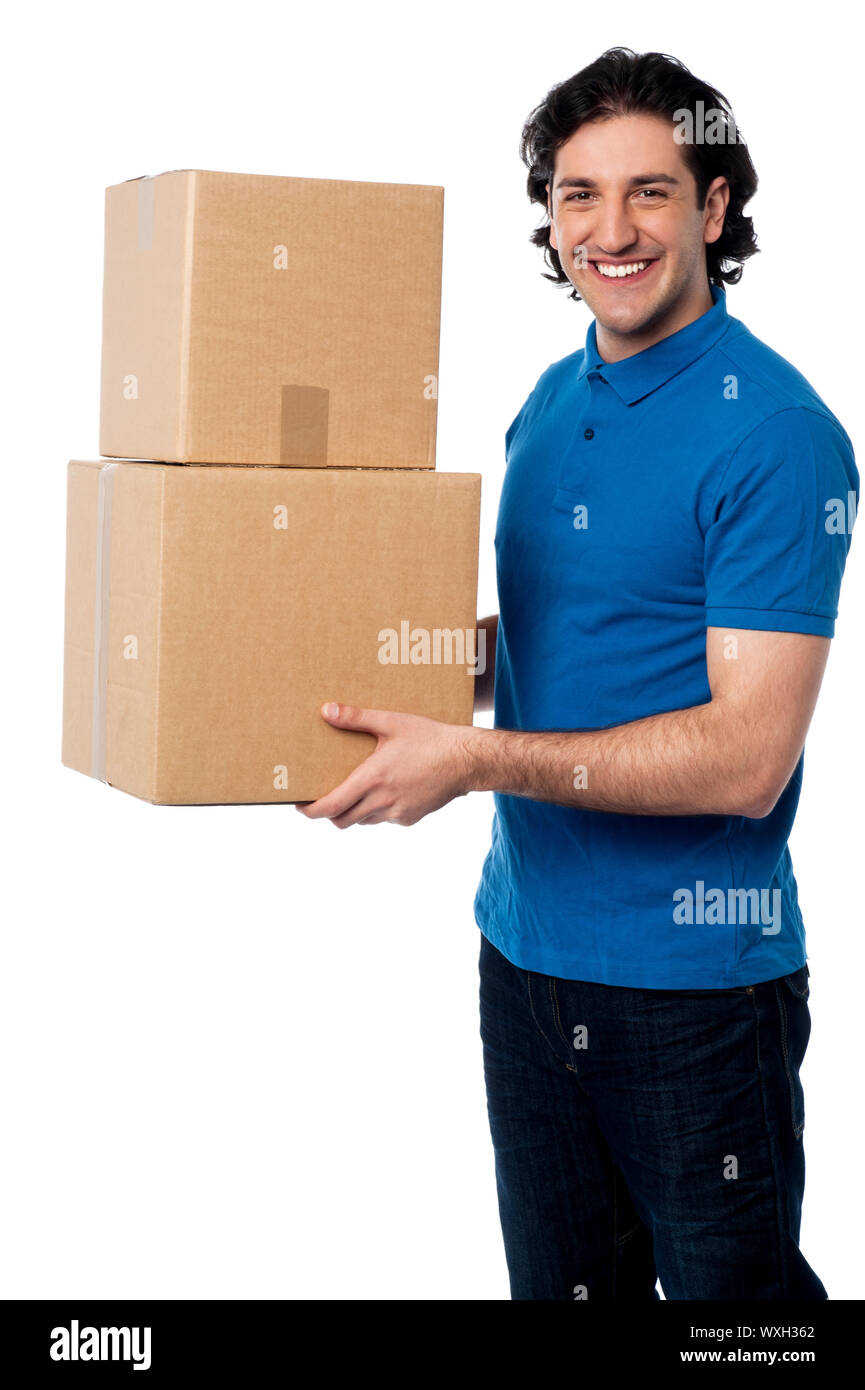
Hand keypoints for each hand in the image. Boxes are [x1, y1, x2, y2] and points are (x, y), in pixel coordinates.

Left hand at [294, 702, 478, 827]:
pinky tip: (387, 790)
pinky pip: (386, 819)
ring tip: (356, 791)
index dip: (310, 811)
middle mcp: (381, 802)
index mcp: (371, 779)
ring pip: (364, 820)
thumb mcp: (391, 722)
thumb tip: (326, 710)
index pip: (330, 806)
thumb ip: (356, 717)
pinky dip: (378, 809)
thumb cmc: (429, 738)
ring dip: (354, 811)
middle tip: (324, 798)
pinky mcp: (410, 817)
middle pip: (342, 820)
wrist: (466, 760)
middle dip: (329, 813)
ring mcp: (397, 813)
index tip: (300, 806)